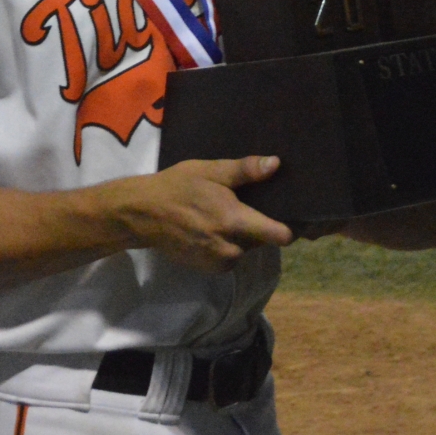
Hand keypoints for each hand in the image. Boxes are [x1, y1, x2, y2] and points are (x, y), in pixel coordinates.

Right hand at [102, 157, 291, 273]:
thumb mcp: (210, 171)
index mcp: (235, 222)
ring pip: (246, 249)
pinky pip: (230, 257)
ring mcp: (219, 262)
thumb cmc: (177, 187)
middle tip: (241, 206)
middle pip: (262, 240)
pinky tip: (211, 229)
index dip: (290, 225)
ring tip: (222, 216)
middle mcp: (231, 248)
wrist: (142, 214)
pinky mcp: (209, 269)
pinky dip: (226, 246)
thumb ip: (245, 171)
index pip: (280, 235)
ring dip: (240, 237)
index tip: (293, 216)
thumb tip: (276, 164)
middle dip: (257, 226)